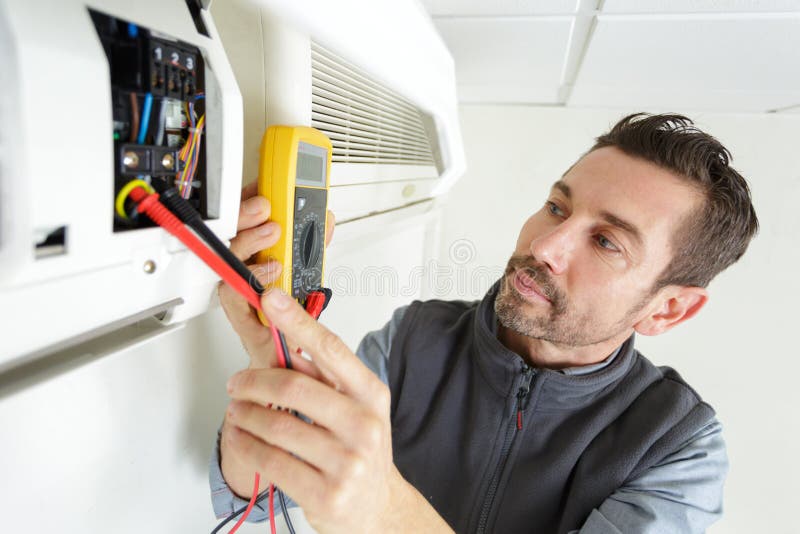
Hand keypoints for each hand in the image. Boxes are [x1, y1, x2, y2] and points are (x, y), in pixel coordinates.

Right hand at [219, 183, 334, 368]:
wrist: (293, 377)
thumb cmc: (293, 328)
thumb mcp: (307, 277)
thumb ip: (313, 248)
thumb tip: (326, 219)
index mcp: (258, 264)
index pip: (244, 226)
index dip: (246, 204)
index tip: (259, 187)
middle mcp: (245, 281)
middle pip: (230, 242)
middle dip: (243, 218)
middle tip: (263, 206)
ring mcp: (243, 301)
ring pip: (227, 267)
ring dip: (246, 244)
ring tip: (272, 233)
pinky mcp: (245, 323)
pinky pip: (235, 301)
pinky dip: (250, 283)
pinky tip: (270, 272)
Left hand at [223, 290, 452, 532]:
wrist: (377, 507)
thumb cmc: (361, 450)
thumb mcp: (356, 407)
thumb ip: (325, 377)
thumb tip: (286, 339)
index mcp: (371, 394)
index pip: (330, 349)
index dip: (297, 322)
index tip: (271, 300)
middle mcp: (363, 425)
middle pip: (293, 388)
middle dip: (253, 381)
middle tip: (236, 382)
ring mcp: (346, 462)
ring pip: (277, 426)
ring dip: (244, 415)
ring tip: (236, 410)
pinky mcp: (325, 492)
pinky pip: (271, 461)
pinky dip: (246, 444)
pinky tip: (241, 436)